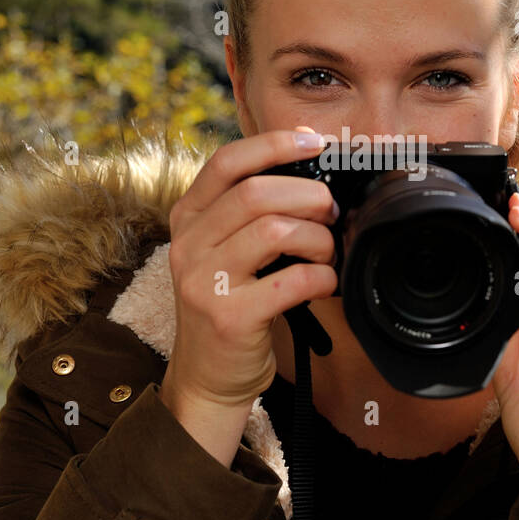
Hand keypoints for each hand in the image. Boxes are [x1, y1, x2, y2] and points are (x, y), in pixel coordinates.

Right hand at [165, 127, 338, 410]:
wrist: (207, 377)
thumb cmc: (230, 304)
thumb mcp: (224, 250)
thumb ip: (250, 214)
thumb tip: (314, 173)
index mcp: (188, 218)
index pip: (227, 162)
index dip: (274, 144)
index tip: (314, 142)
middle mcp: (188, 244)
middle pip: (256, 193)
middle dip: (308, 196)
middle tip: (330, 212)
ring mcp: (204, 281)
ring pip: (275, 231)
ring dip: (318, 238)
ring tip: (327, 253)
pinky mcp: (229, 317)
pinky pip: (291, 281)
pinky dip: (321, 277)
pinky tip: (324, 283)